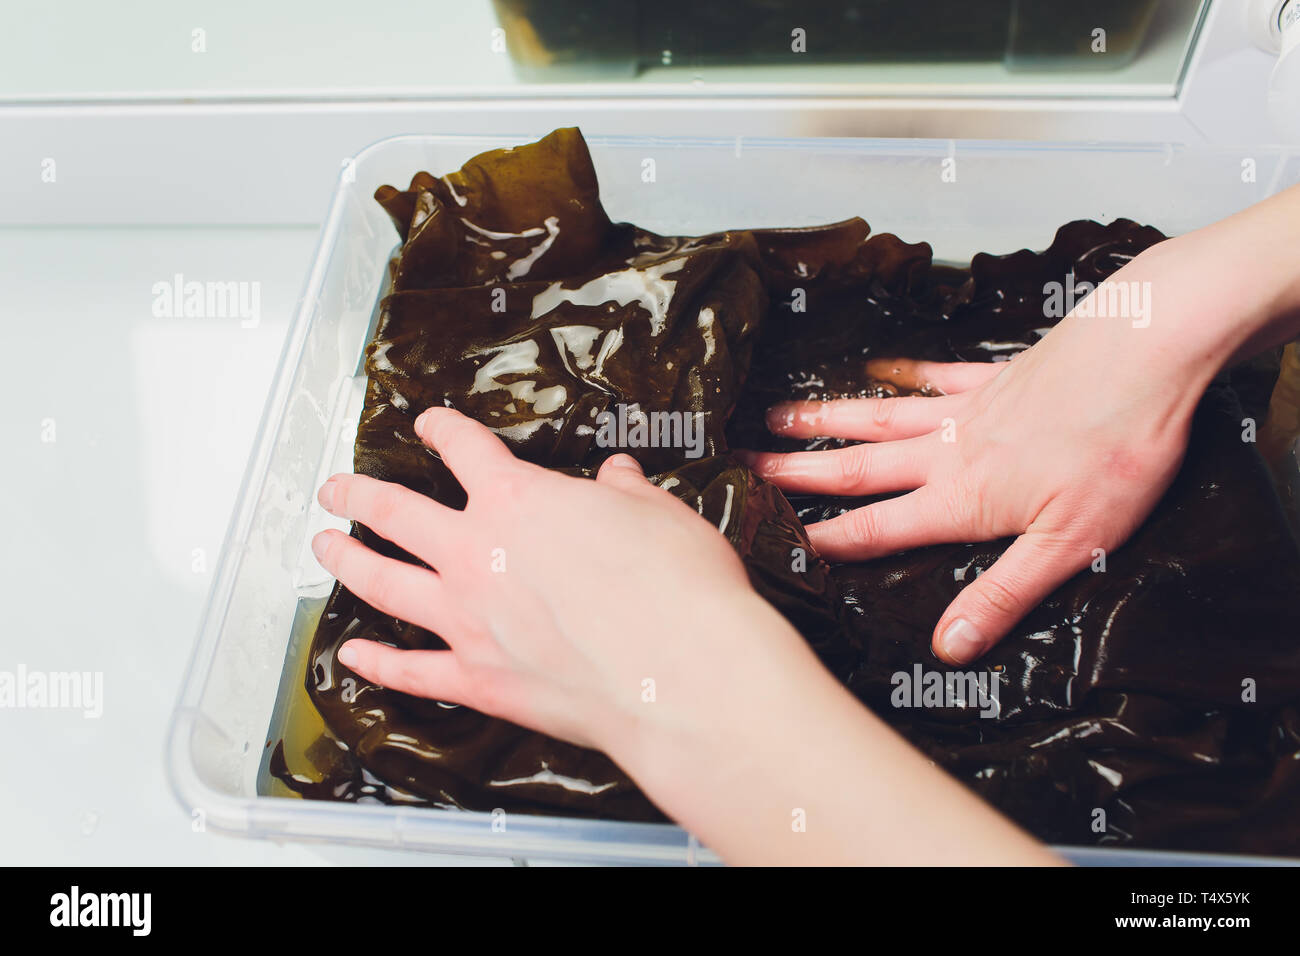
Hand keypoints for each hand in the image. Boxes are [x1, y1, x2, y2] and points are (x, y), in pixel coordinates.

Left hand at [311, 406, 1058, 863]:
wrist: (680, 674)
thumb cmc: (678, 590)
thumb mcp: (659, 515)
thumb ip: (626, 495)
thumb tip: (618, 478)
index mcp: (519, 501)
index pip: (466, 450)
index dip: (442, 430)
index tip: (428, 423)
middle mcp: (476, 554)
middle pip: (396, 513)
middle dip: (359, 495)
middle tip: (334, 487)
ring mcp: (468, 620)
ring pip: (385, 583)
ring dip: (348, 562)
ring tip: (323, 548)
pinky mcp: (477, 681)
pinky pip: (411, 670)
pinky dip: (377, 662)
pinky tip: (352, 654)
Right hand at [742, 242, 1234, 665]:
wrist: (1148, 351)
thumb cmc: (1117, 450)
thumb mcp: (1071, 544)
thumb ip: (1003, 594)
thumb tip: (949, 647)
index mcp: (962, 499)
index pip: (878, 528)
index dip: (826, 540)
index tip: (773, 541)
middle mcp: (950, 451)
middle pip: (858, 467)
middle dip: (795, 473)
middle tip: (742, 466)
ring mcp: (968, 407)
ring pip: (879, 419)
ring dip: (824, 422)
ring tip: (776, 418)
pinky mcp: (996, 374)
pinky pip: (934, 375)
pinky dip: (900, 373)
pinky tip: (878, 367)